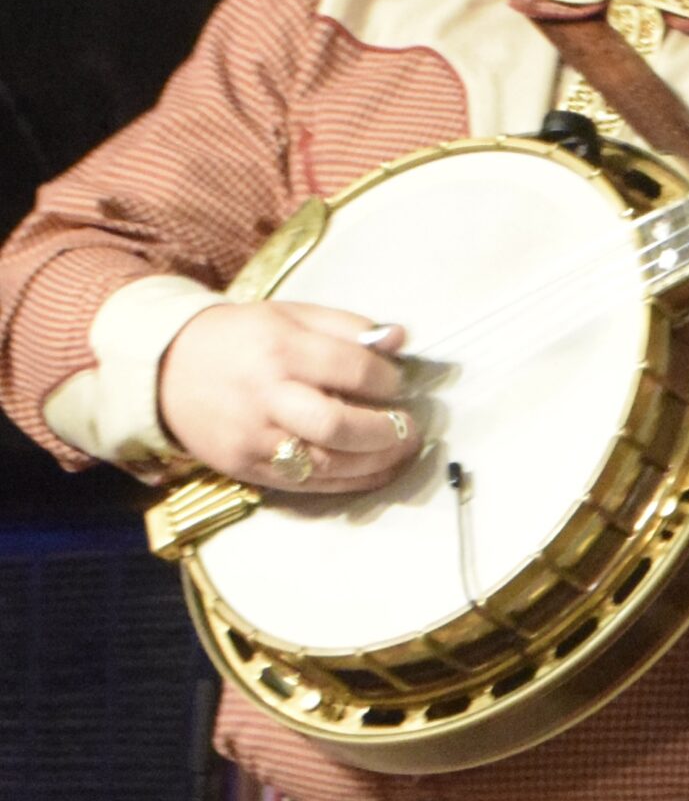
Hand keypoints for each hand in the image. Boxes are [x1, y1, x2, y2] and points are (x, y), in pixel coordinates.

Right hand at [158, 302, 418, 492]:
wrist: (164, 369)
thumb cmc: (238, 338)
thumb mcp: (288, 315)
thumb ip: (345, 326)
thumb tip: (400, 336)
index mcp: (280, 349)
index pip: (351, 370)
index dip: (388, 380)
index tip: (399, 382)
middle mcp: (267, 397)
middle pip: (338, 425)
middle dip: (385, 430)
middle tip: (411, 427)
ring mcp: (255, 439)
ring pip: (326, 463)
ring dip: (376, 462)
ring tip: (401, 450)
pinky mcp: (246, 469)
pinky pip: (307, 484)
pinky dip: (349, 482)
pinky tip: (375, 471)